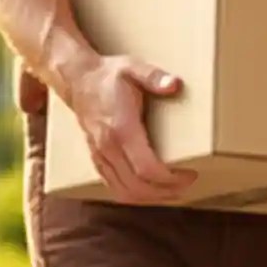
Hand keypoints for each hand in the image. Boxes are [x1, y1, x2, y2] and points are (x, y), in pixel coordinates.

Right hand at [69, 55, 196, 203]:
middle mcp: (108, 147)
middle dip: (165, 192)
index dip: (169, 179)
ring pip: (124, 192)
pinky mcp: (96, 158)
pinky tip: (150, 192)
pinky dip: (134, 196)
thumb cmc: (109, 75)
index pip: (146, 168)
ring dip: (151, 198)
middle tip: (188, 185)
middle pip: (137, 187)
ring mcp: (100, 155)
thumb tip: (174, 84)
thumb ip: (154, 77)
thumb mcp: (133, 68)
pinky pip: (114, 187)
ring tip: (174, 192)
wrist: (77, 80)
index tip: (190, 174)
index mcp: (121, 129)